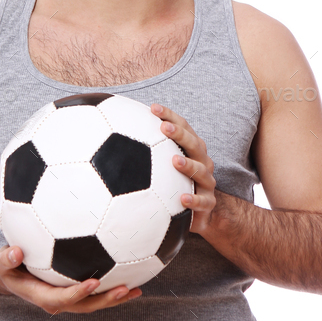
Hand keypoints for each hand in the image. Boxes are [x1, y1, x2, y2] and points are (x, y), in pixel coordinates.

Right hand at [0, 246, 141, 313]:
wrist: (10, 274)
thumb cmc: (7, 266)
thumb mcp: (0, 262)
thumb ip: (6, 258)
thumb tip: (16, 252)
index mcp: (42, 296)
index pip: (63, 298)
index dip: (78, 293)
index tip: (94, 282)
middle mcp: (58, 300)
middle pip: (85, 305)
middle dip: (106, 300)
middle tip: (125, 289)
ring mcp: (68, 298)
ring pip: (94, 303)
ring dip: (114, 298)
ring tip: (136, 289)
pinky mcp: (75, 291)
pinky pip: (95, 294)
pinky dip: (112, 289)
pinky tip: (130, 278)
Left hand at [151, 103, 216, 235]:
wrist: (198, 212)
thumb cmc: (175, 183)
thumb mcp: (161, 166)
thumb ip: (144, 149)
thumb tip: (113, 131)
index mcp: (192, 149)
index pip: (183, 127)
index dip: (170, 116)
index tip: (153, 108)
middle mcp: (202, 162)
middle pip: (194, 144)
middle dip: (180, 134)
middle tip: (164, 127)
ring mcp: (207, 182)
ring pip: (201, 171)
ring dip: (189, 165)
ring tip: (175, 160)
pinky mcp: (208, 202)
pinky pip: (203, 201)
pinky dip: (194, 199)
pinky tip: (182, 198)